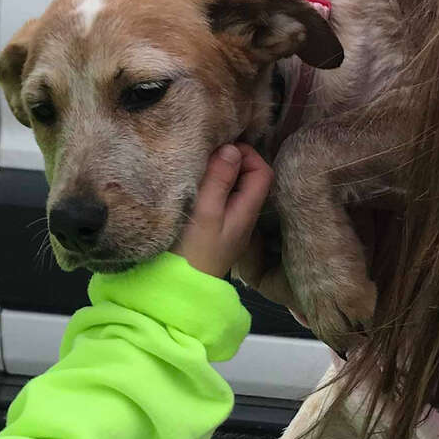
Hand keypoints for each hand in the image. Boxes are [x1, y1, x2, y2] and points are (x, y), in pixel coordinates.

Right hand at [172, 143, 272, 278]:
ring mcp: (228, 224)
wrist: (175, 291)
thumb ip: (220, 179)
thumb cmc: (191, 252)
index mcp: (247, 212)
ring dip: (219, 174)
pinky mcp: (213, 229)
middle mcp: (242, 217)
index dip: (247, 154)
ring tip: (198, 167)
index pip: (263, 172)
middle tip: (206, 154)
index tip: (221, 148)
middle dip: (231, 161)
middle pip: (249, 179)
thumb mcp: (205, 212)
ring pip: (233, 188)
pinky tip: (193, 187)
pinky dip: (210, 187)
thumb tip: (232, 148)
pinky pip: (220, 199)